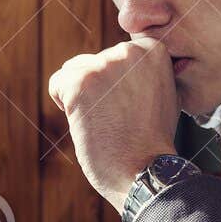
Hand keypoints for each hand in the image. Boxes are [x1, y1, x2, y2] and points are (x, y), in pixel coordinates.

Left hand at [47, 39, 180, 213]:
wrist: (143, 171)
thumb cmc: (152, 140)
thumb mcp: (164, 94)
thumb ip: (145, 72)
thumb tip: (127, 60)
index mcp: (152, 50)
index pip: (117, 54)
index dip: (118, 84)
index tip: (132, 107)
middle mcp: (128, 51)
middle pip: (94, 62)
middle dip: (100, 90)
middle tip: (119, 119)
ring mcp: (103, 66)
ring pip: (74, 71)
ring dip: (82, 97)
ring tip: (105, 122)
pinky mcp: (79, 82)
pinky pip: (57, 84)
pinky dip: (64, 106)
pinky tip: (87, 123)